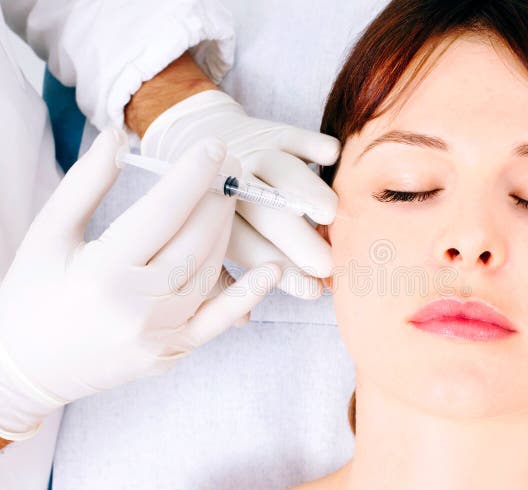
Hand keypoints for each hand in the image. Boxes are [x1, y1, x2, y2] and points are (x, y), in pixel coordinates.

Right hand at [0, 130, 280, 439]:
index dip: (193, 175)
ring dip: (225, 233)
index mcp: (102, 272)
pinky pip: (216, 322)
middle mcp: (136, 307)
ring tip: (231, 199)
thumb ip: (85, 184)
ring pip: (208, 274)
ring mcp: (157, 336)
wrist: (25, 367)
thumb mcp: (48, 233)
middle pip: (194, 242)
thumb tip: (117, 136)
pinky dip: (248, 296)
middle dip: (217, 199)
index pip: (163, 212)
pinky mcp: (169, 353)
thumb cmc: (31, 293)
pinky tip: (271, 271)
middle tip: (231, 165)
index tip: (215, 146)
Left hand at [140, 90, 339, 298]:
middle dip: (297, 241)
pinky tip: (331, 155)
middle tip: (327, 264)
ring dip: (305, 191)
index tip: (312, 290)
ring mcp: (252, 153)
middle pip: (266, 213)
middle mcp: (232, 186)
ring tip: (331, 214)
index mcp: (216, 221)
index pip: (250, 249)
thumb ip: (222, 281)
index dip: (282, 273)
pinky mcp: (269, 129)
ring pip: (279, 172)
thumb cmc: (211, 207)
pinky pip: (291, 134)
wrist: (196, 137)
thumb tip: (243, 321)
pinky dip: (310, 142)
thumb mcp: (205, 242)